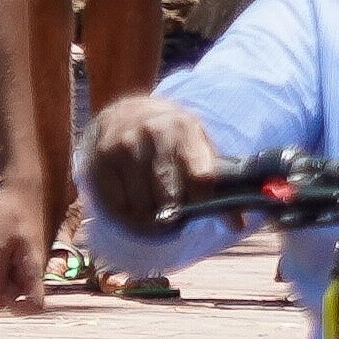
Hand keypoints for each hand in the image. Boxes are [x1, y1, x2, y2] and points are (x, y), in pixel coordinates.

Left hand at [0, 176, 51, 314]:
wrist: (29, 183)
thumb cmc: (16, 210)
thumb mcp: (0, 243)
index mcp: (34, 268)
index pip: (34, 303)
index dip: (16, 310)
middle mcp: (35, 268)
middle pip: (16, 297)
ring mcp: (31, 260)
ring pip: (12, 286)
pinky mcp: (26, 252)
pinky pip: (11, 274)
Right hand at [83, 91, 219, 233]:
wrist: (129, 112)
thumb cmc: (173, 137)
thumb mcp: (200, 146)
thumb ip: (218, 183)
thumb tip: (238, 225)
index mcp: (184, 127)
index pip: (200, 175)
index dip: (202, 199)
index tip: (199, 207)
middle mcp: (152, 132)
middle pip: (168, 195)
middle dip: (174, 212)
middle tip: (174, 214)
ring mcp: (123, 146)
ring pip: (141, 205)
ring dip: (150, 217)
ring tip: (154, 211)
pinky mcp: (100, 161)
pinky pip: (116, 205)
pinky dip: (127, 215)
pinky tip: (134, 207)